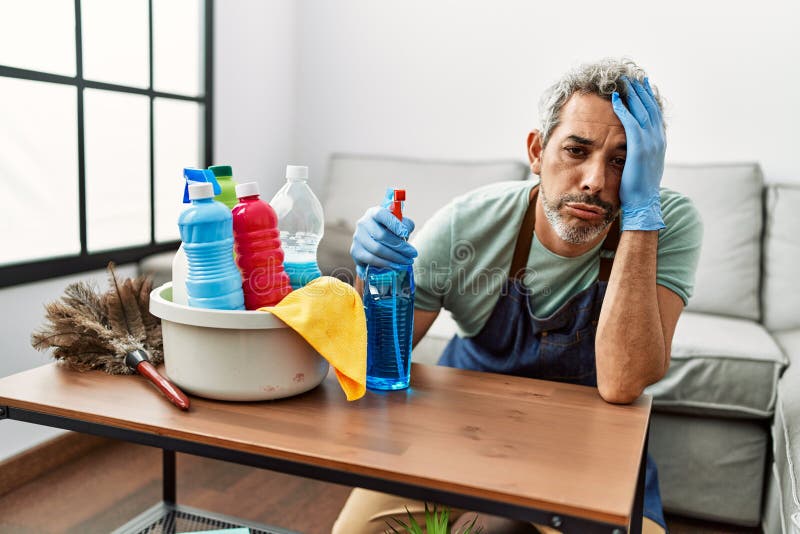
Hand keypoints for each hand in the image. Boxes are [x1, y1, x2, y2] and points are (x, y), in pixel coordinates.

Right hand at [350, 206, 416, 278]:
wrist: (375, 240)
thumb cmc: (390, 230)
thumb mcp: (399, 223)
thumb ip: (405, 225)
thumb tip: (405, 232)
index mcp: (374, 213)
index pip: (382, 215)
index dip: (394, 224)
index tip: (406, 234)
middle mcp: (363, 223)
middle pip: (382, 236)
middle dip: (400, 247)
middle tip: (413, 254)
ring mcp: (358, 238)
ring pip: (377, 250)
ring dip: (395, 258)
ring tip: (407, 262)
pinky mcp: (355, 251)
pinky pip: (371, 260)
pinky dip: (385, 264)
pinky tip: (395, 266)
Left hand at [612, 77, 665, 230]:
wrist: (643, 202)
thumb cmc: (638, 187)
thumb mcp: (642, 164)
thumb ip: (640, 151)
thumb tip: (634, 146)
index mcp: (659, 141)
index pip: (654, 113)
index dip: (648, 98)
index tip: (641, 85)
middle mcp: (657, 138)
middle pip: (650, 107)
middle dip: (641, 91)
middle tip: (633, 76)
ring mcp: (650, 142)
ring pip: (642, 111)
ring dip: (633, 94)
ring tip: (624, 81)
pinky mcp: (639, 148)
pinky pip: (630, 122)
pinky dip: (623, 109)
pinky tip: (615, 98)